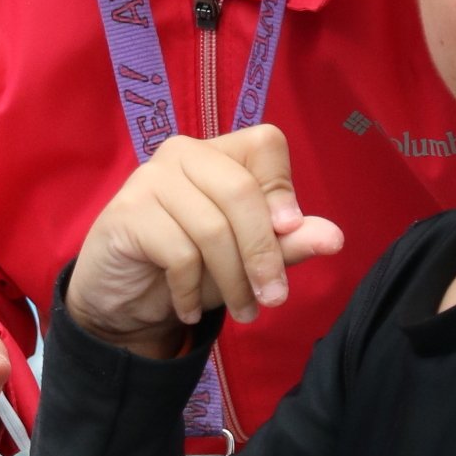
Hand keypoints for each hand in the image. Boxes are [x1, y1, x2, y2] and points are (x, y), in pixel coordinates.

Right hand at [66, 124, 344, 356]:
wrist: (121, 298)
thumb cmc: (191, 267)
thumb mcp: (247, 259)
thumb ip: (287, 244)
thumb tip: (335, 238)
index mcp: (219, 152)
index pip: (266, 144)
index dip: (283, 189)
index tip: (289, 233)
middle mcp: (184, 153)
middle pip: (242, 192)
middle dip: (264, 253)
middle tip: (273, 299)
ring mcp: (150, 178)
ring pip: (212, 229)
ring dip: (233, 282)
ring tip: (241, 311)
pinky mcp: (126, 212)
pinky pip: (178, 253)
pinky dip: (191, 291)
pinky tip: (188, 308)